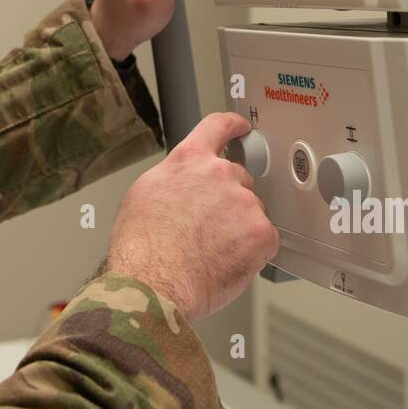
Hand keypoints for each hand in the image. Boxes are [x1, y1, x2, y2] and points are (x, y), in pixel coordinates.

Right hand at [105, 112, 279, 322]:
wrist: (154, 283)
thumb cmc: (142, 248)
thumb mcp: (145, 194)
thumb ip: (174, 178)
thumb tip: (181, 184)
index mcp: (188, 160)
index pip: (217, 127)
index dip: (232, 125)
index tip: (241, 126)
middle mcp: (219, 173)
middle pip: (238, 178)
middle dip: (229, 200)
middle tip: (210, 227)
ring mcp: (243, 202)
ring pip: (251, 211)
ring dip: (240, 228)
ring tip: (212, 250)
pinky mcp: (260, 232)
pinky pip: (265, 240)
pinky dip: (252, 252)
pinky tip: (227, 261)